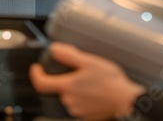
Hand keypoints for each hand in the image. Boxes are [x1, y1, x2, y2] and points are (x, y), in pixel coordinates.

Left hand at [30, 42, 145, 119]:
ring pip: (69, 97)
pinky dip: (82, 98)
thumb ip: (69, 55)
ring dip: (75, 89)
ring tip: (90, 82)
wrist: (126, 101)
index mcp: (67, 87)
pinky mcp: (86, 117)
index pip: (41, 83)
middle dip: (64, 79)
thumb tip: (54, 49)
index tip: (37, 68)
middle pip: (58, 88)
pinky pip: (78, 105)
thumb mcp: (89, 62)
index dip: (36, 75)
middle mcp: (69, 101)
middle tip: (79, 71)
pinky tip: (94, 92)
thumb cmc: (110, 81)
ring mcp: (77, 111)